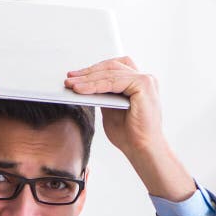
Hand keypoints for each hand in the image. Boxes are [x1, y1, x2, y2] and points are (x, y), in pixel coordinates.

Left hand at [64, 56, 195, 201]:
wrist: (142, 149)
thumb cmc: (129, 134)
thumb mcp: (110, 111)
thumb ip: (103, 97)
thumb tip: (84, 86)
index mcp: (137, 83)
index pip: (114, 68)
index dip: (93, 70)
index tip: (75, 76)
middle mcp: (144, 78)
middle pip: (111, 67)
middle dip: (87, 73)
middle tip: (69, 79)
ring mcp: (145, 80)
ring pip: (110, 73)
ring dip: (88, 79)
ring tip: (71, 85)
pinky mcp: (143, 84)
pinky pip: (114, 81)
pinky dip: (96, 85)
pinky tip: (82, 90)